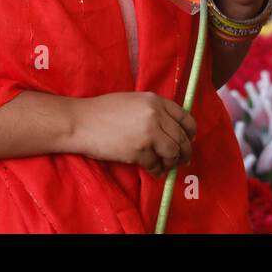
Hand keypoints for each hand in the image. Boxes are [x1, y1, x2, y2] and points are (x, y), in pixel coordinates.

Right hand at [69, 92, 196, 178]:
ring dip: (172, 162)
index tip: (190, 140)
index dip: (190, 132)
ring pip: (172, 152)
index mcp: (155, 100)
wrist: (81, 122)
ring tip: (167, 166)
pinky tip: (154, 170)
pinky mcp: (138, 151)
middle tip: (183, 160)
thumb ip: (153, 110)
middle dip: (184, 152)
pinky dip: (156, 170)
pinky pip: (155, 164)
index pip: (185, 117)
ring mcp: (148, 133)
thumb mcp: (133, 101)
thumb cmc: (103, 111)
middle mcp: (155, 115)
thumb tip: (171, 128)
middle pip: (181, 137)